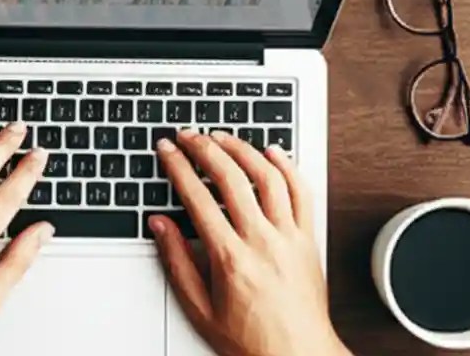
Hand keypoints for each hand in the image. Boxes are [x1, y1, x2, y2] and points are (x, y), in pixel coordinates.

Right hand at [149, 130, 350, 355]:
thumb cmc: (252, 341)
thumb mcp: (200, 309)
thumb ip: (177, 262)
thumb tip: (160, 225)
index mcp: (231, 259)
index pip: (197, 197)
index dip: (178, 167)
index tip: (167, 151)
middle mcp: (263, 242)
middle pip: (231, 177)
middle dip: (205, 147)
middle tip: (189, 135)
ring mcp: (290, 238)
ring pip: (268, 177)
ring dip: (243, 149)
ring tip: (222, 136)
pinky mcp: (309, 239)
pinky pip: (302, 192)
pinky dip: (288, 167)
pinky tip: (273, 153)